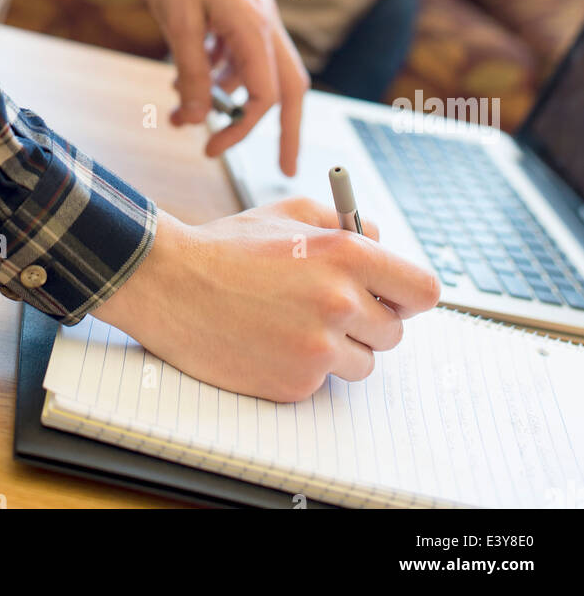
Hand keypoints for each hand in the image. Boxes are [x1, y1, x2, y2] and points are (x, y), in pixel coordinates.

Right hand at [95, 199, 441, 400]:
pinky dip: (303, 367)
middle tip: (329, 307)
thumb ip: (343, 221)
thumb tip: (381, 239)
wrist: (171, 283)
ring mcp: (318, 348)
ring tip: (294, 323)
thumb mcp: (288, 212)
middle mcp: (340, 302)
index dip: (408, 294)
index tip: (391, 295)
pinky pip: (322, 381)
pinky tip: (269, 340)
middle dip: (369, 321)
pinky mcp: (295, 382)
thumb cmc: (227, 246)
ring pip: (363, 363)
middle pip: (394, 331)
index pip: (424, 291)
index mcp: (347, 255)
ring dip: (340, 349)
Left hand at [135, 0, 307, 174]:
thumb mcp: (178, 21)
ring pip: (261, 68)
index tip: (210, 149)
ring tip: (188, 110)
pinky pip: (240, 48)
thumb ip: (192, 73)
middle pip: (291, 86)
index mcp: (254, 25)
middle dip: (287, 128)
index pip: (266, 95)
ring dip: (233, 96)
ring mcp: (253, 10)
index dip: (241, 130)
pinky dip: (220, 69)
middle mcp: (263, 20)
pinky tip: (189, 74)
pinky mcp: (237, 3)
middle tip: (287, 165)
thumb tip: (196, 119)